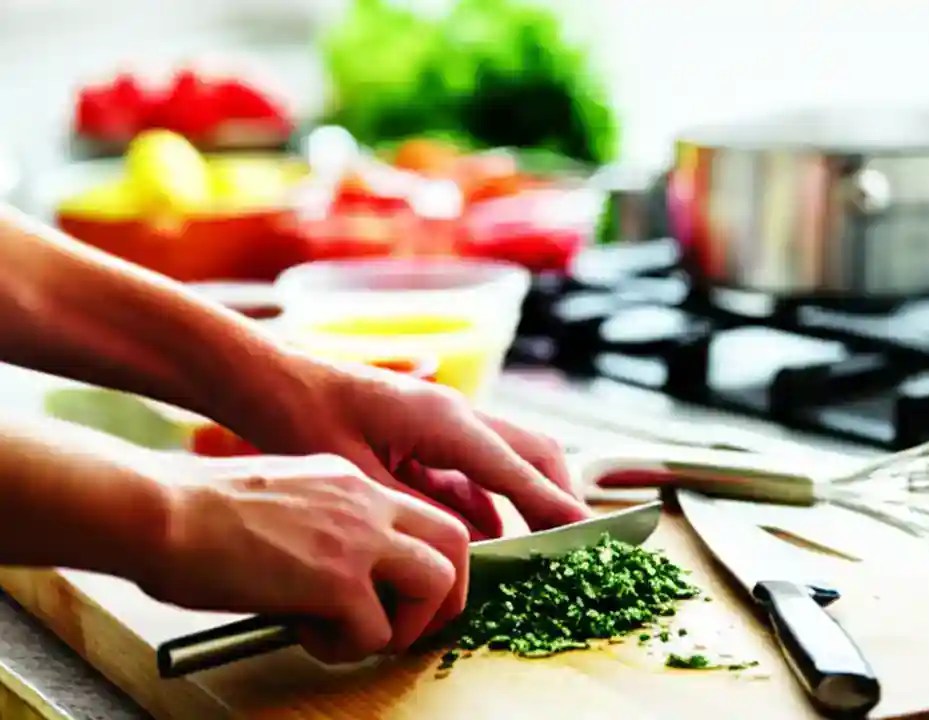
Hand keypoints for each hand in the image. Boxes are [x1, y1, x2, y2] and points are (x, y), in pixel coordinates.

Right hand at [143, 452, 468, 663]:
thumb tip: (337, 573)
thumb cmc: (196, 510)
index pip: (425, 512)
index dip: (430, 557)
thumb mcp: (284, 495)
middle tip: (414, 624)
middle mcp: (366, 501)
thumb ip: (323, 521)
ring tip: (360, 635)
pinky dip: (349, 647)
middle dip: (447, 593)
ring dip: (407, 623)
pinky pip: (375, 631)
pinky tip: (307, 634)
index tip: (408, 590)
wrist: (159, 511)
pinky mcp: (335, 580)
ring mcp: (356, 538)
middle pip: (455, 541)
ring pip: (437, 581)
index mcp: (352, 480)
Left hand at [228, 357, 589, 539]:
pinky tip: (478, 541)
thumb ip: (416, 509)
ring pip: (505, 464)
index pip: (517, 466)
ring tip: (531, 551)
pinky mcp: (426, 436)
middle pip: (532, 453)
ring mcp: (444, 423)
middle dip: (557, 495)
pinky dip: (485, 505)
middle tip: (574, 543)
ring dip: (523, 502)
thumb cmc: (300, 416)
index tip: (585, 536)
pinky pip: (472, 474)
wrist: (267, 379)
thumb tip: (462, 545)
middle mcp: (456, 415)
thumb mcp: (357, 475)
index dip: (553, 505)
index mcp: (444, 419)